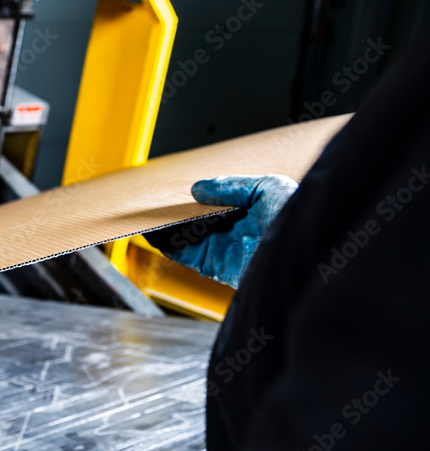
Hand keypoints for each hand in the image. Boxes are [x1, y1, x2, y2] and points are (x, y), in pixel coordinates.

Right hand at [145, 175, 297, 287]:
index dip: (195, 196)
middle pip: (195, 219)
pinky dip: (165, 243)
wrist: (305, 257)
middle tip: (155, 201)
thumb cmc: (299, 220)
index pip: (215, 202)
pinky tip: (153, 231)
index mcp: (251, 212)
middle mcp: (235, 231)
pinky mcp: (213, 264)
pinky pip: (183, 253)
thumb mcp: (268, 187)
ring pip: (184, 236)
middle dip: (175, 210)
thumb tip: (199, 188)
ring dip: (164, 226)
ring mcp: (222, 248)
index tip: (177, 190)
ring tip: (146, 213)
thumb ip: (232, 186)